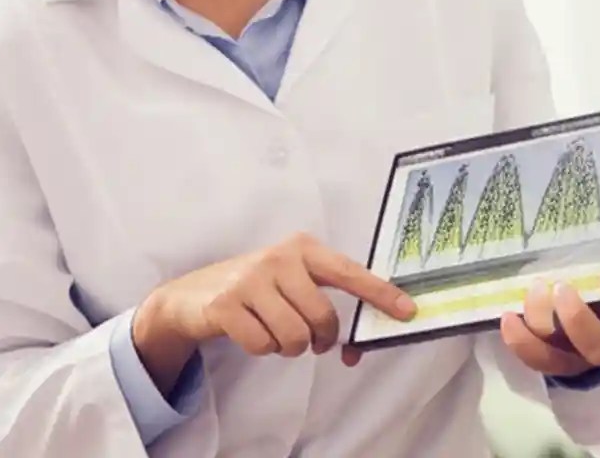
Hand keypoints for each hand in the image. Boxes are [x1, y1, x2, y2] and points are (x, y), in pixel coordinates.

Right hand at [133, 232, 415, 392]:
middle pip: (322, 316)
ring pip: (294, 336)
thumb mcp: (292, 283)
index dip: (380, 294)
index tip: (407, 311)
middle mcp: (279, 258)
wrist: (192, 295)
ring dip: (289, 347)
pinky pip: (263, 345)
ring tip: (276, 333)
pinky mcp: (226, 304)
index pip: (351, 273)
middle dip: (320, 338)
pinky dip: (263, 349)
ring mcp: (250, 279)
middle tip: (310, 339)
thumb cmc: (257, 290)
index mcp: (304, 248)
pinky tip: (252, 332)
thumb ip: (324, 306)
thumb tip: (356, 350)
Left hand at [499, 273, 599, 376]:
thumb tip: (594, 227)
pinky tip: (509, 316)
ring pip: (565, 360)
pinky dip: (521, 340)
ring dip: (545, 325)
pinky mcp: (552, 362)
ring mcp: (579, 359)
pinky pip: (537, 360)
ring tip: (535, 290)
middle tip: (562, 286)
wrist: (583, 298)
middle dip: (578, 319)